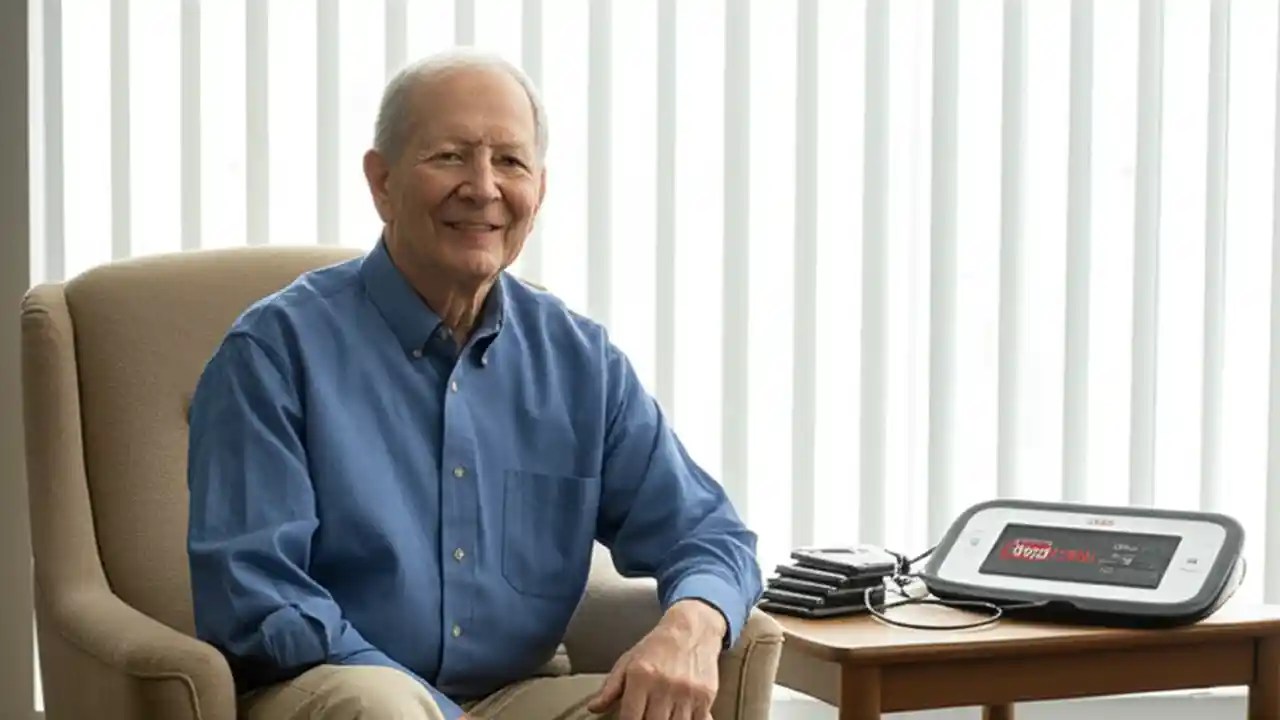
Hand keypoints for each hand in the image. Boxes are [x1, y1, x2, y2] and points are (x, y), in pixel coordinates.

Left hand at [587, 600, 725, 718]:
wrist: (692, 629)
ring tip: (662, 716)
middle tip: (645, 716)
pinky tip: (679, 717)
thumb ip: (610, 687)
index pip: (630, 719)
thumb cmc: (657, 646)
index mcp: (641, 676)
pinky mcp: (706, 696)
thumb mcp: (628, 661)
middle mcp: (665, 685)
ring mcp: (687, 692)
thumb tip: (593, 708)